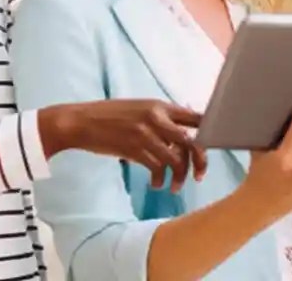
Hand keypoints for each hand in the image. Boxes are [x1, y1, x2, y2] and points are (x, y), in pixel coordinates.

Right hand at [39, 100, 206, 191]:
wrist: (81, 122)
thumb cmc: (109, 116)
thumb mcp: (138, 108)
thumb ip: (160, 117)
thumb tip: (181, 131)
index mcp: (159, 105)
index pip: (195, 117)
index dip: (209, 133)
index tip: (211, 147)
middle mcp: (156, 118)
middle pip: (192, 142)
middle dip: (200, 161)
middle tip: (200, 175)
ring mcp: (146, 134)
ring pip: (176, 160)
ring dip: (179, 177)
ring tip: (175, 186)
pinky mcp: (134, 150)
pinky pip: (157, 168)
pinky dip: (159, 180)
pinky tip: (156, 184)